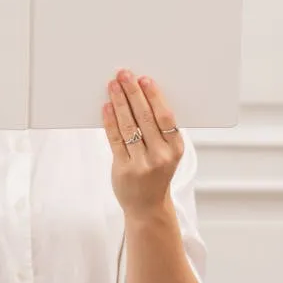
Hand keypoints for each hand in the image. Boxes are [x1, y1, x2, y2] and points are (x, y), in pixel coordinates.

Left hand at [102, 70, 183, 218]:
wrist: (147, 207)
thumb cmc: (156, 173)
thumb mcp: (167, 154)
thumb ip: (159, 131)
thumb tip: (142, 96)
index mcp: (176, 149)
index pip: (165, 118)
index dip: (154, 97)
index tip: (145, 79)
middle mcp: (161, 156)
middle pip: (145, 118)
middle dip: (133, 93)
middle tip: (124, 75)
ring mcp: (141, 164)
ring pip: (129, 126)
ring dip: (119, 102)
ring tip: (113, 85)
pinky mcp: (123, 169)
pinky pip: (115, 139)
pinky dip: (110, 120)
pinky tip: (106, 106)